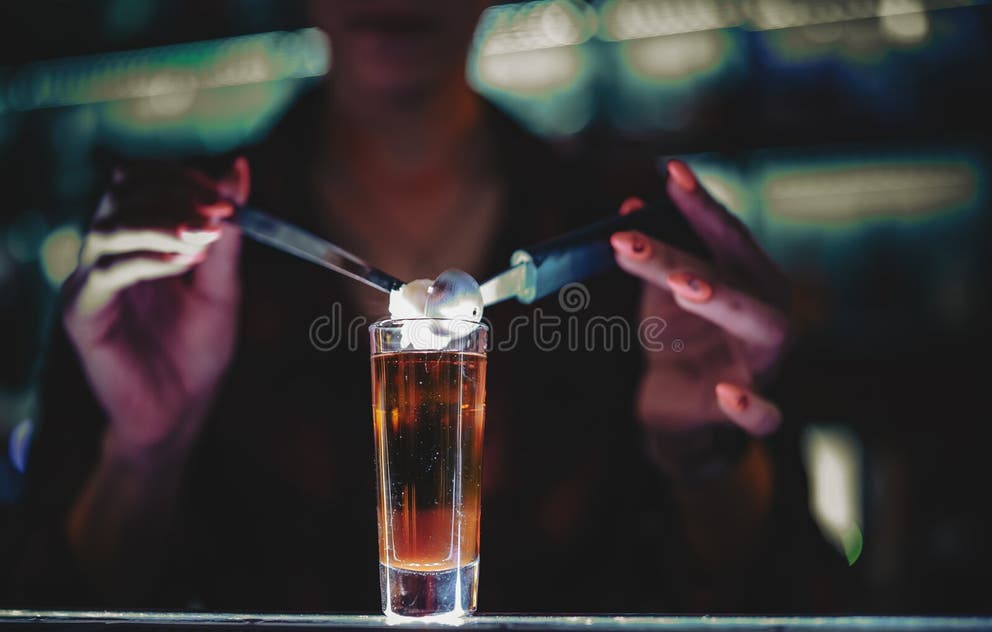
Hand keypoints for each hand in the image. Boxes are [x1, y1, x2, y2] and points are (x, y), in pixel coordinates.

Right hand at [62, 158, 249, 459]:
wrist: (181, 411)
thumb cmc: (198, 351)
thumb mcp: (222, 286)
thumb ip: (227, 233)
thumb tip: (238, 169)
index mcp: (137, 242)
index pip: (140, 183)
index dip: (179, 179)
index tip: (223, 194)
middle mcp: (108, 255)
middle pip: (119, 195)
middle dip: (172, 195)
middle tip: (217, 211)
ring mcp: (90, 283)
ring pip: (107, 228)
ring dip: (160, 223)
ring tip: (202, 236)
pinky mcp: (82, 314)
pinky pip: (105, 273)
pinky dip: (147, 260)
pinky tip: (183, 262)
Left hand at [611, 160, 790, 470]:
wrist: (676, 404)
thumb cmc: (678, 337)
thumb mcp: (660, 292)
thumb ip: (653, 251)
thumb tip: (631, 205)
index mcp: (750, 277)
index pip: (728, 232)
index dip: (701, 203)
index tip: (671, 171)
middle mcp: (767, 311)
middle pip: (734, 272)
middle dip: (683, 253)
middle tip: (629, 241)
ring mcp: (762, 361)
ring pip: (764, 326)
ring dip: (726, 302)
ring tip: (684, 287)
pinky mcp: (748, 408)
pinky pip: (764, 414)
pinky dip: (752, 407)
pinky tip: (729, 394)